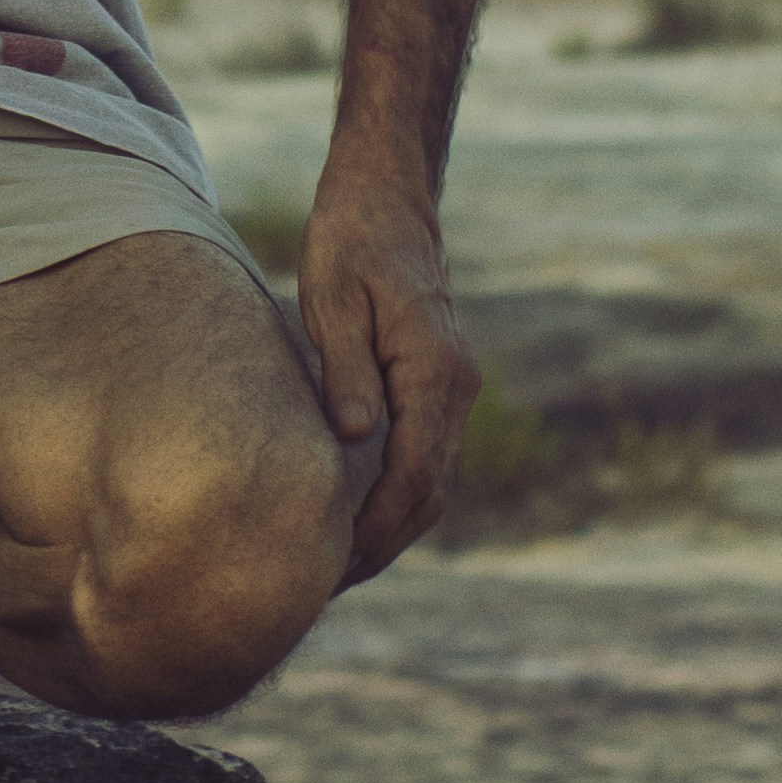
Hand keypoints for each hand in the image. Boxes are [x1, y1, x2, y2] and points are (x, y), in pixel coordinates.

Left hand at [295, 155, 480, 581]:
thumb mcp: (333, 295)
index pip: (413, 475)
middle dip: (384, 544)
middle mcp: (455, 387)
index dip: (375, 529)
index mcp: (434, 371)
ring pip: (432, 481)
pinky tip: (355, 516)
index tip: (331, 565)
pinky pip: (424, 456)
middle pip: (430, 492)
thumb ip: (345, 367)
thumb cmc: (350, 239)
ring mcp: (452, 388)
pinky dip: (397, 496)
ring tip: (336, 566)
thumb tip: (355, 439)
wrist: (386, 197)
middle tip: (326, 584)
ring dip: (392, 528)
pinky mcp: (436, 384)